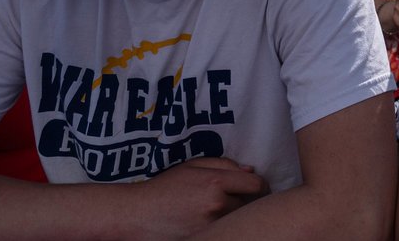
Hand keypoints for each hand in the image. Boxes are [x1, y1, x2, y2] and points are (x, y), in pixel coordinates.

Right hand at [132, 156, 268, 239]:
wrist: (137, 215)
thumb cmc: (165, 187)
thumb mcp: (193, 166)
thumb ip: (224, 164)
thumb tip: (250, 171)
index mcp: (216, 183)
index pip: (257, 185)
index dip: (261, 185)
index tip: (257, 187)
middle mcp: (217, 206)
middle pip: (250, 204)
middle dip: (247, 200)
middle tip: (239, 199)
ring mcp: (210, 227)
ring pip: (237, 220)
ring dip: (235, 215)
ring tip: (221, 210)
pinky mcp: (204, 239)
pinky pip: (224, 231)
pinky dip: (223, 226)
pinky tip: (213, 221)